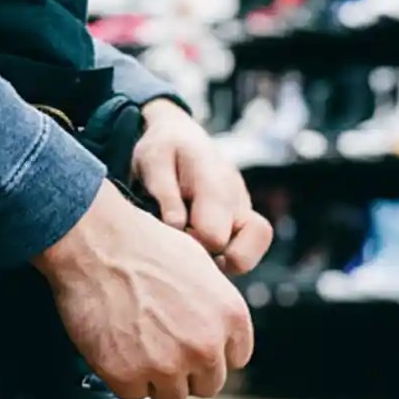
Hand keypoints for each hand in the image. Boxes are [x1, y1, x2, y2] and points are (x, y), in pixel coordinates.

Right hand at [33, 181, 253, 398]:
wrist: (97, 244)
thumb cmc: (143, 245)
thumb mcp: (201, 266)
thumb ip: (216, 307)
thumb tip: (215, 328)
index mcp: (230, 317)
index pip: (235, 359)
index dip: (211, 351)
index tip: (193, 343)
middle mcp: (205, 345)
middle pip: (207, 384)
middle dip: (187, 370)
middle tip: (162, 346)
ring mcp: (167, 364)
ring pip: (172, 398)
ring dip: (157, 379)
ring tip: (139, 348)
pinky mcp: (128, 375)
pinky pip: (134, 395)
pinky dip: (123, 377)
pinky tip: (118, 349)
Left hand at [132, 98, 272, 274]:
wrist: (183, 136)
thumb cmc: (163, 150)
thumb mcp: (153, 160)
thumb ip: (165, 192)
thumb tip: (176, 225)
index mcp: (215, 184)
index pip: (214, 237)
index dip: (190, 246)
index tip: (172, 233)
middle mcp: (238, 201)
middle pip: (239, 257)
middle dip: (206, 259)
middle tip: (182, 241)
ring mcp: (245, 213)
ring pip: (245, 260)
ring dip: (218, 262)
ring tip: (191, 244)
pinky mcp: (245, 224)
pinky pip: (244, 255)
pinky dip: (222, 260)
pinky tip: (199, 245)